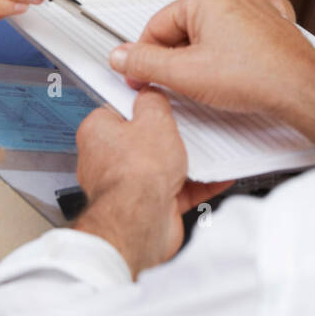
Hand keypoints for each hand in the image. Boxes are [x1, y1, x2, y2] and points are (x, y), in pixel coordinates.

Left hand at [74, 89, 230, 275]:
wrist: (143, 221)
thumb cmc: (136, 174)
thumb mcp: (153, 119)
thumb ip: (152, 102)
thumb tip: (152, 94)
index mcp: (97, 133)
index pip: (119, 110)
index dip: (143, 105)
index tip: (161, 102)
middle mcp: (107, 161)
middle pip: (142, 139)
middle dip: (167, 136)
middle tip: (186, 128)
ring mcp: (128, 187)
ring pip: (161, 167)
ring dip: (185, 161)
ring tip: (205, 151)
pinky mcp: (148, 206)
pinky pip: (177, 190)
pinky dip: (197, 184)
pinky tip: (216, 176)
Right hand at [108, 0, 314, 119]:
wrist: (302, 88)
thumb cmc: (256, 76)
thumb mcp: (186, 75)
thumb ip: (145, 64)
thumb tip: (121, 57)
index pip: (155, 26)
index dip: (143, 57)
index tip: (139, 77)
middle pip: (181, 27)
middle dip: (173, 56)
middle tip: (174, 84)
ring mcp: (251, 4)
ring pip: (207, 29)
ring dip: (199, 53)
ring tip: (207, 81)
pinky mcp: (267, 19)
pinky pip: (234, 27)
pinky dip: (225, 43)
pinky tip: (226, 57)